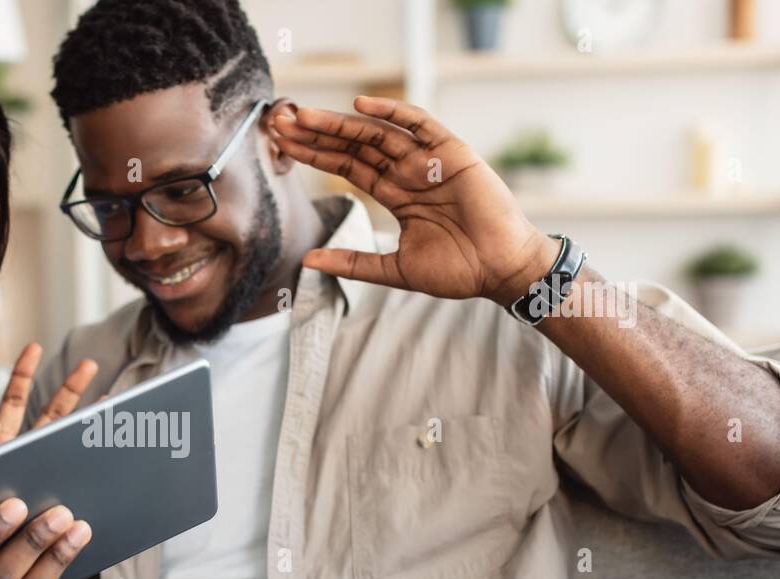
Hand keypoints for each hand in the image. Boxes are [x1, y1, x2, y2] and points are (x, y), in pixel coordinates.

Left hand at [0, 343, 98, 473]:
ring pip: (68, 443)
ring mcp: (43, 476)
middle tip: (90, 364)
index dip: (23, 375)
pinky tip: (107, 461)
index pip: (14, 401)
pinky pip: (74, 481)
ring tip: (109, 402)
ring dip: (86, 420)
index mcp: (2, 443)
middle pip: (52, 413)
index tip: (33, 348)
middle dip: (70, 386)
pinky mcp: (52, 499)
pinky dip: (90, 469)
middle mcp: (26, 455)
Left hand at [273, 96, 561, 307]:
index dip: (315, 155)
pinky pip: (421, 125)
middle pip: (354, 146)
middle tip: (280, 122)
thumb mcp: (393, 269)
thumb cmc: (456, 271)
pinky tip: (362, 106)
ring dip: (340, 123)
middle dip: (317, 135)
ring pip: (377, 134)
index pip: (347, 167)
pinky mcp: (452, 154)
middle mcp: (408, 172)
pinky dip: (394, 114)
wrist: (499, 271)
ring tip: (304, 115)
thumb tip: (308, 261)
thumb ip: (353, 262)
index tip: (282, 145)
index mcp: (396, 194)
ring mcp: (429, 161)